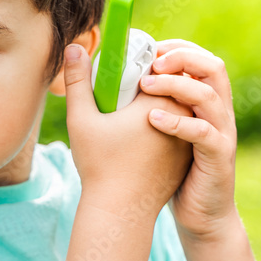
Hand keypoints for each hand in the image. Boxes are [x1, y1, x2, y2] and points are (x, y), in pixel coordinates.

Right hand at [61, 43, 193, 221]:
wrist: (121, 213)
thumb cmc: (100, 166)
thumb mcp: (82, 120)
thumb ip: (77, 81)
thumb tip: (73, 47)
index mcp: (163, 102)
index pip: (159, 67)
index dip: (142, 65)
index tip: (121, 72)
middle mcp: (184, 118)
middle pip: (169, 86)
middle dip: (150, 83)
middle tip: (121, 91)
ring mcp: (187, 139)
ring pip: (174, 110)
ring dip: (158, 106)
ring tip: (128, 116)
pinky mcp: (185, 157)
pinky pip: (176, 132)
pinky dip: (162, 128)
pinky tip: (139, 137)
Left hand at [139, 39, 238, 241]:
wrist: (201, 214)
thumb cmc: (175, 170)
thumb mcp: (162, 130)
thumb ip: (151, 103)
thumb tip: (114, 81)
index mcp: (206, 101)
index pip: (201, 59)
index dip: (177, 47)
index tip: (149, 46)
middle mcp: (219, 112)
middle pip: (214, 67)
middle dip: (182, 57)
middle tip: (151, 62)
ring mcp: (222, 134)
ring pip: (208, 96)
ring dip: (176, 85)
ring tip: (145, 86)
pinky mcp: (219, 157)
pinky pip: (204, 133)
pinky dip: (178, 123)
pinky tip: (152, 119)